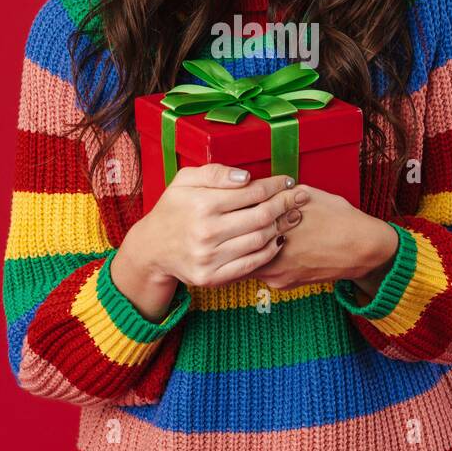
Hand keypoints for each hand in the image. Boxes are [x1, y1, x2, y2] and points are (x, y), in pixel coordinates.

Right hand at [117, 164, 306, 297]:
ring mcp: (209, 257)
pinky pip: (251, 264)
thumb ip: (215, 173)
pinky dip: (269, 252)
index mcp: (202, 204)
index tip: (288, 181)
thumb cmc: (173, 209)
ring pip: (260, 240)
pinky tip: (277, 240)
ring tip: (292, 216)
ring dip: (281, 227)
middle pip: (261, 217)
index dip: (275, 186)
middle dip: (285, 205)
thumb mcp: (185, 180)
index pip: (252, 192)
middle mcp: (206, 232)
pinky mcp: (212, 277)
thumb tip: (246, 177)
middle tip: (299, 197)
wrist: (152, 248)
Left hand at [246, 184, 398, 292]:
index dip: (235, 214)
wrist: (363, 250)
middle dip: (238, 234)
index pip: (240, 223)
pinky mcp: (284, 285)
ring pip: (249, 260)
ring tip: (259, 234)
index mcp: (275, 230)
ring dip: (250, 248)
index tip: (235, 208)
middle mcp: (271, 257)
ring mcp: (276, 275)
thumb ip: (278, 195)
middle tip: (238, 222)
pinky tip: (276, 246)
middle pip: (239, 246)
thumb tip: (258, 189)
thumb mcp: (308, 195)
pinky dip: (264, 259)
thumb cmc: (339, 219)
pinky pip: (264, 271)